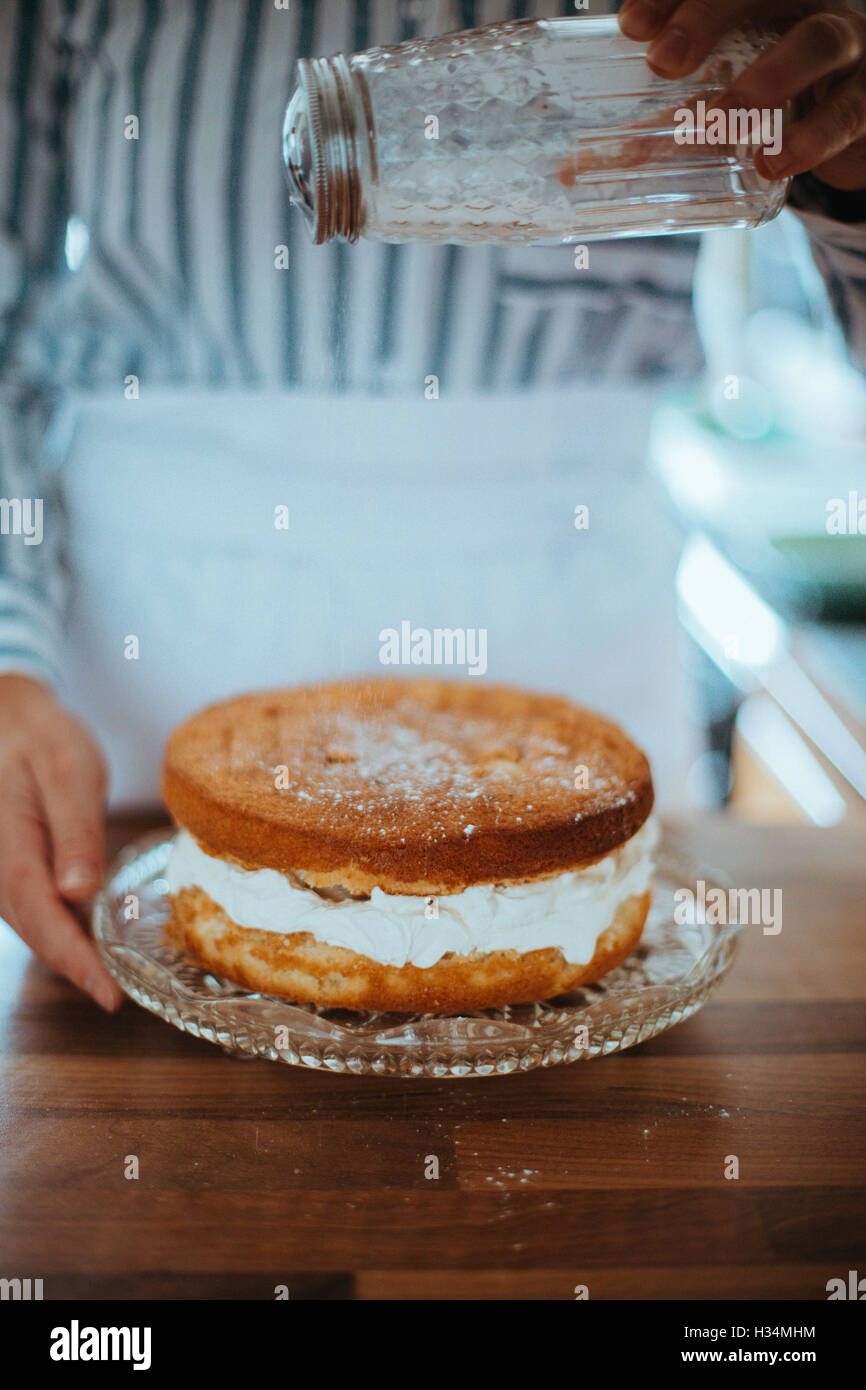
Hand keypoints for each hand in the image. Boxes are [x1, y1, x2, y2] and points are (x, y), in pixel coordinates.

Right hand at [0, 674, 121, 1010]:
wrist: (7, 718)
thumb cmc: (42, 739)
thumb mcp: (69, 772)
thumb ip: (75, 831)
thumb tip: (78, 893)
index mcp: (7, 841)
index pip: (38, 914)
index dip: (72, 960)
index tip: (108, 994)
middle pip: (31, 927)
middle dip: (72, 966)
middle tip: (116, 994)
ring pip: (27, 921)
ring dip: (63, 950)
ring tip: (105, 976)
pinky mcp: (4, 869)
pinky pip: (27, 905)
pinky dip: (55, 927)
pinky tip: (85, 940)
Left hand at [618, 1, 865, 189]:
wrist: (854, 130)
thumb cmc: (775, 107)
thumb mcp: (721, 99)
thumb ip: (666, 123)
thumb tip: (586, 167)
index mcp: (762, 5)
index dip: (672, 0)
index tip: (632, 26)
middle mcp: (805, 10)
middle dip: (706, 19)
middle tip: (663, 62)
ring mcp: (847, 48)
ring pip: (815, 42)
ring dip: (765, 80)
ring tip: (718, 122)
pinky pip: (845, 112)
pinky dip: (810, 139)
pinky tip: (775, 162)